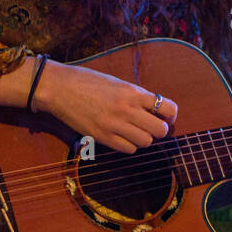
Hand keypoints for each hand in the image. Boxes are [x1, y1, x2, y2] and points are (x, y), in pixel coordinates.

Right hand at [35, 61, 177, 153]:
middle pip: (160, 130)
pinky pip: (128, 149)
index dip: (171, 115)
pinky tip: (122, 137)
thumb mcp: (119, 83)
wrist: (61, 88)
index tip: (166, 116)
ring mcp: (114, 125)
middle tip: (151, 126)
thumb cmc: (89, 82)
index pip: (168, 108)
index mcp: (133, 93)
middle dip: (160, 130)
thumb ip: (137, 96)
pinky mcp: (102, 137)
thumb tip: (155, 109)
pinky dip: (129, 145)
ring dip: (144, 138)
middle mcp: (127, 110)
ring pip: (145, 142)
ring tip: (135, 131)